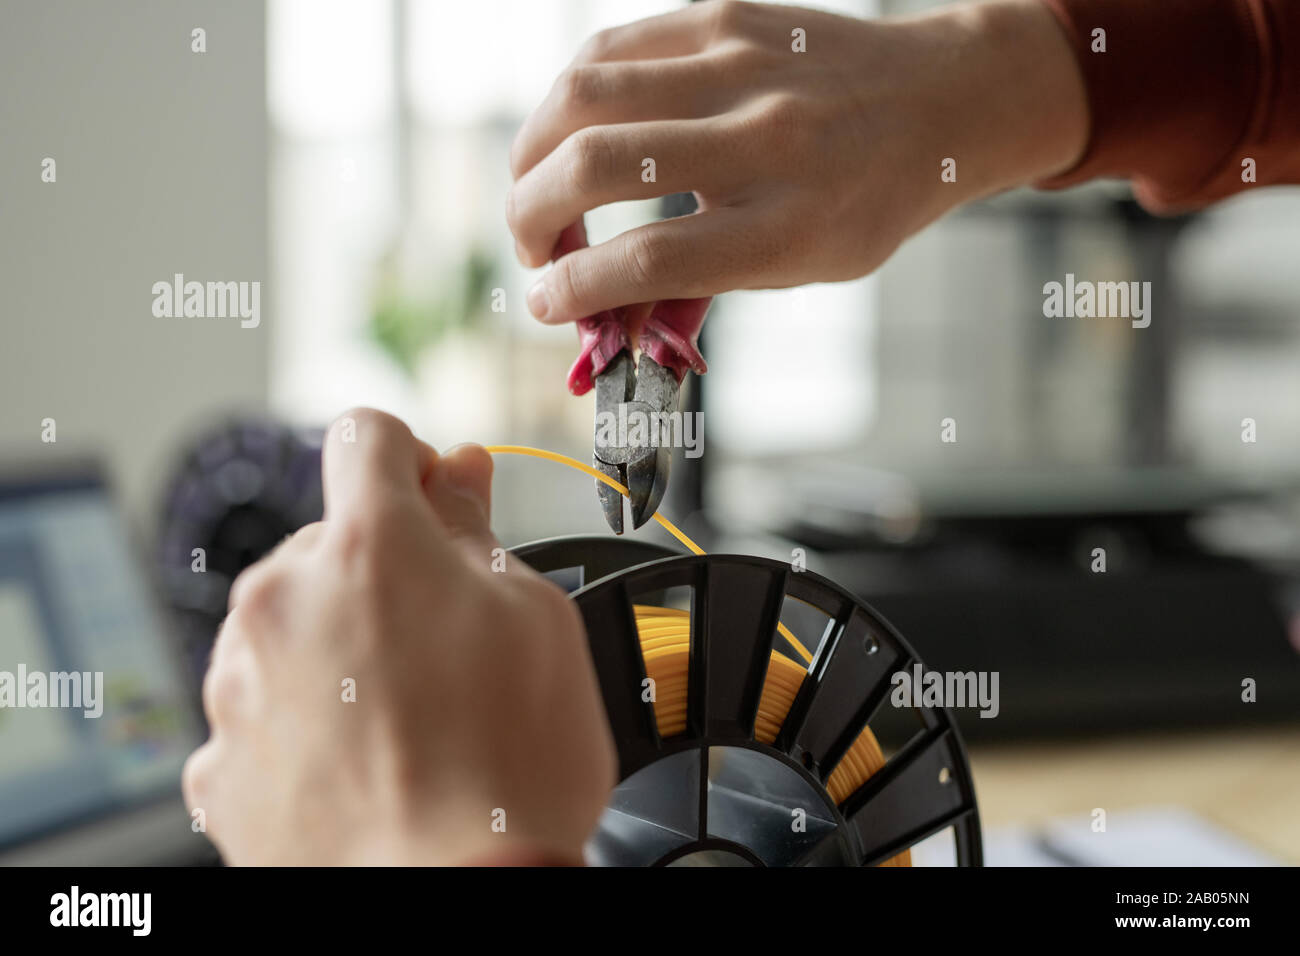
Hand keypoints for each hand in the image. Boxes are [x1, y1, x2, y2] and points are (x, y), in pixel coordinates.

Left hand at [182, 409, 615, 864]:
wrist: (461, 902)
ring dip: (339, 644)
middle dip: (383, 570)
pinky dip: (303, 718)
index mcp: (369, 547)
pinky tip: (362, 758)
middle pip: (328, 542)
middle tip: (448, 638)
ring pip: (289, 624)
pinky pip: (261, 708)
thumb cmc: (511, 776)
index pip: (365, 438)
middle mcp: (284, 602)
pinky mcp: (222, 763)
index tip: (434, 499)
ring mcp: (239, 686)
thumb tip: (456, 476)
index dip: (409, 460)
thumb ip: (478, 530)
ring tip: (409, 715)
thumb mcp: (535, 620)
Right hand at [507, 0, 1086, 324]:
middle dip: (529, 215)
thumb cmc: (863, 201)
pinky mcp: (722, 16)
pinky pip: (609, 48)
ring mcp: (741, 65)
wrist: (937, 100)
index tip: (543, 302)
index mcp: (790, 225)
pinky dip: (568, 98)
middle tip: (530, 245)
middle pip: (598, 165)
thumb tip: (599, 323)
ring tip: (535, 188)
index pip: (648, 260)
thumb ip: (697, 294)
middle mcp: (765, 140)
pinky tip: (569, 132)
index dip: (573, 289)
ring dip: (530, 152)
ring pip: (583, 92)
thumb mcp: (798, 269)